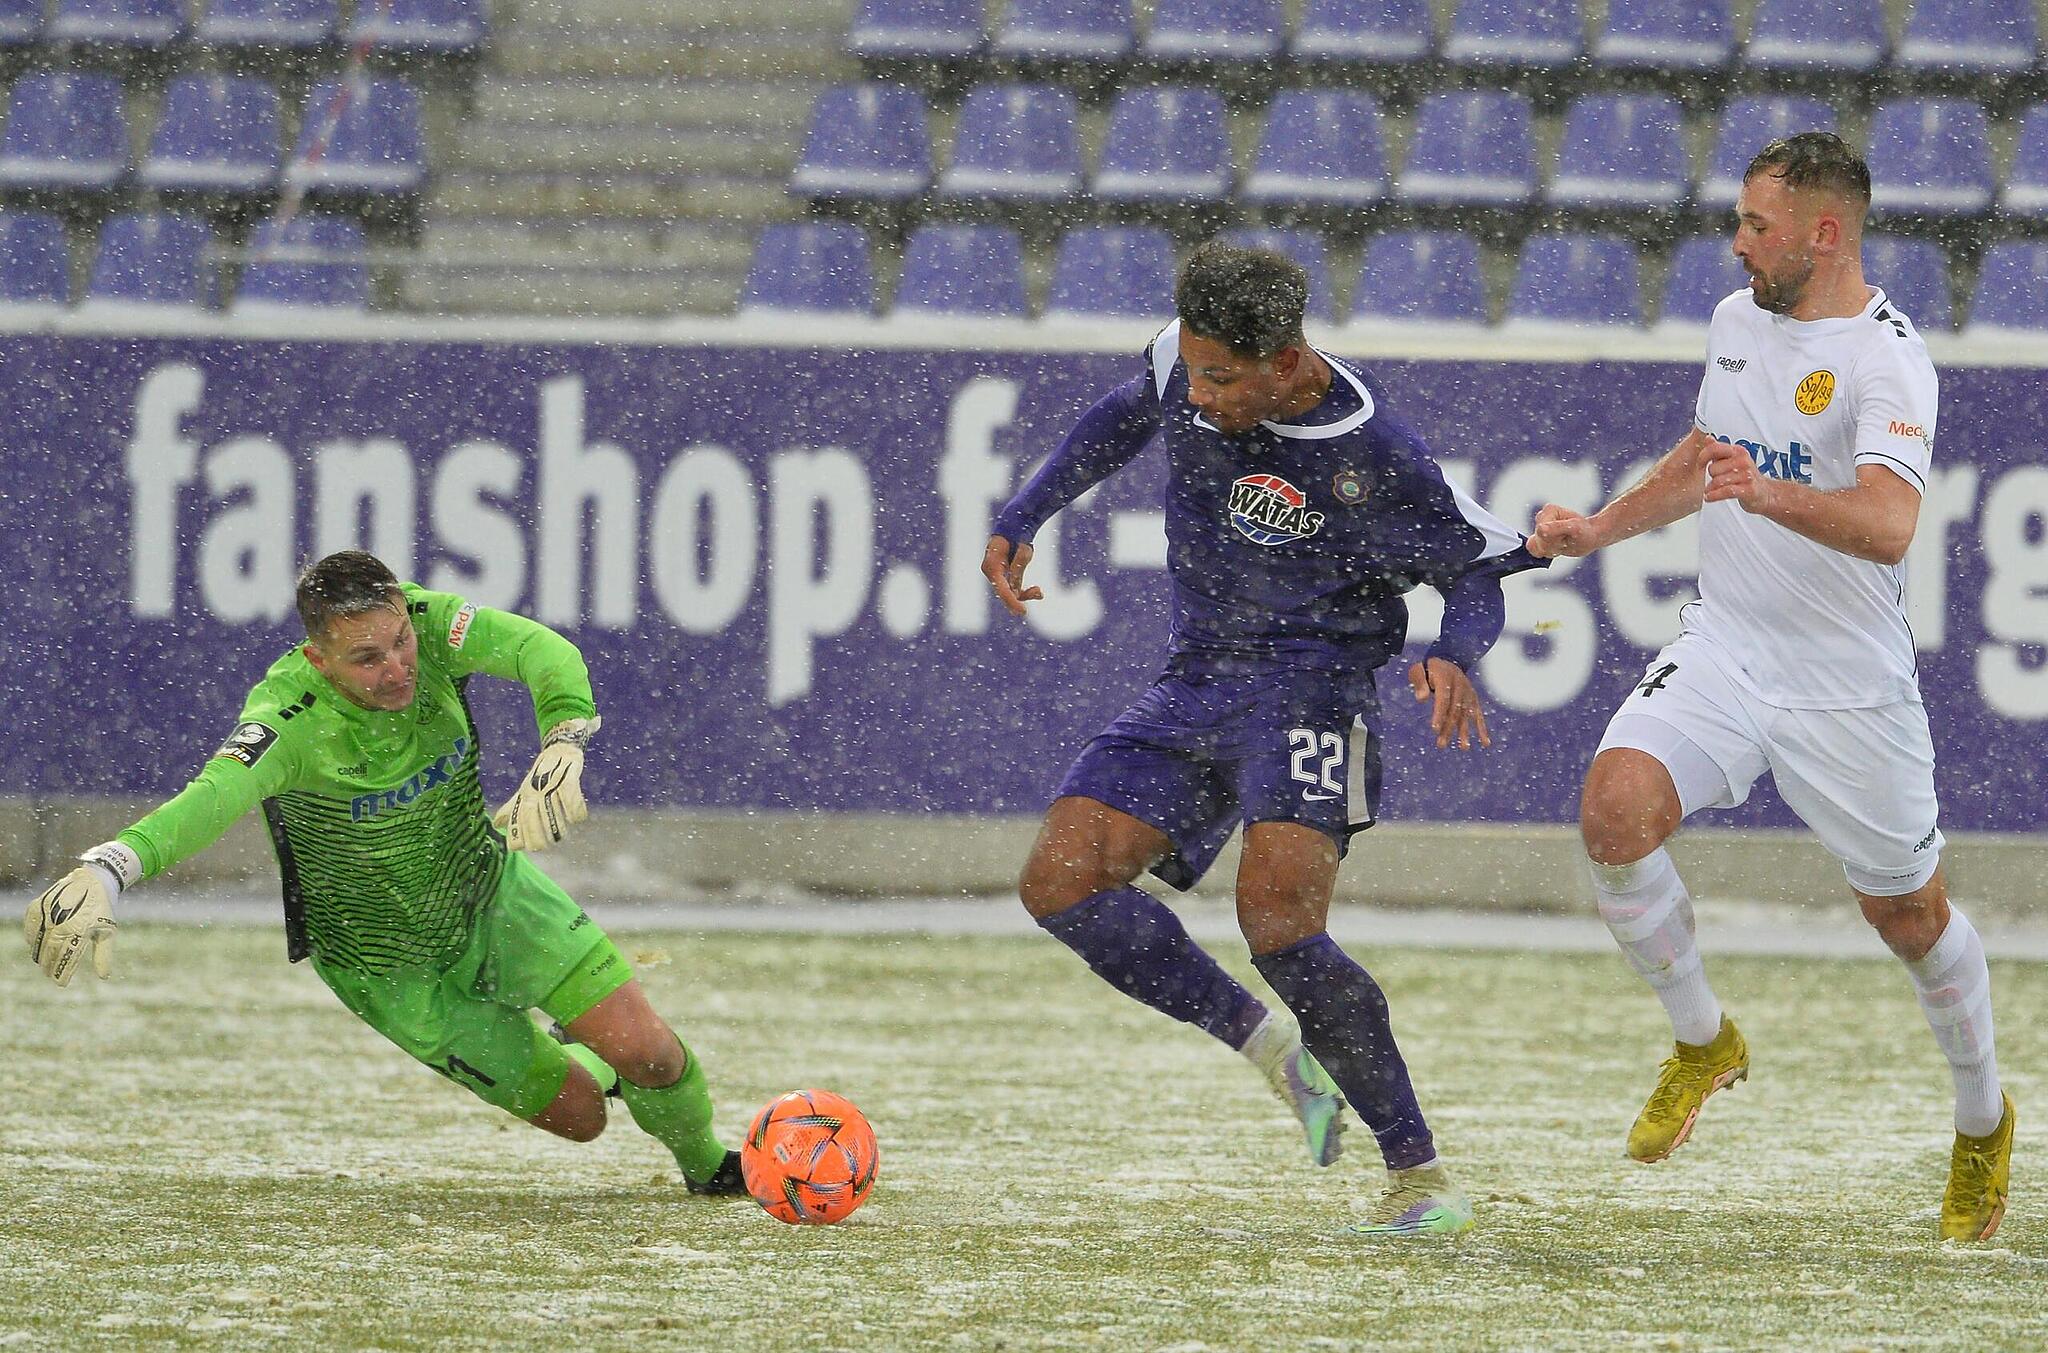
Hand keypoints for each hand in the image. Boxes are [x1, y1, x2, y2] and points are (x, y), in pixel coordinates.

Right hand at [25, 867, 116, 985]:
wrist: (93, 879)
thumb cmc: (102, 908)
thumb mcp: (108, 931)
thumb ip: (103, 954)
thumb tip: (103, 976)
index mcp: (79, 930)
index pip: (66, 958)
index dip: (62, 973)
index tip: (61, 983)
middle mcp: (60, 923)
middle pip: (50, 952)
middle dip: (49, 966)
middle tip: (50, 975)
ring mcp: (47, 914)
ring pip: (38, 942)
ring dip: (39, 955)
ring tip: (43, 964)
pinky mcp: (37, 906)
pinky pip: (30, 928)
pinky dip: (32, 939)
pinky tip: (36, 946)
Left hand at [493, 716, 599, 851]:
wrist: (559, 750)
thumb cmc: (540, 776)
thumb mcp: (524, 791)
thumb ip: (512, 809)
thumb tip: (496, 824)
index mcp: (523, 796)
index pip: (515, 822)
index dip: (519, 838)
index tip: (526, 846)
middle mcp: (534, 791)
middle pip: (532, 821)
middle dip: (540, 838)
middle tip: (548, 844)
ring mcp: (551, 785)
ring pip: (553, 813)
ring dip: (559, 827)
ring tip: (563, 834)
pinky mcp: (568, 778)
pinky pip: (571, 800)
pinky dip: (576, 812)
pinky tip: (577, 817)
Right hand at [981, 536, 1041, 617]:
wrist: (1014, 527)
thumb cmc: (1018, 537)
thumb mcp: (1023, 553)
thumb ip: (1018, 570)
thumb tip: (1015, 591)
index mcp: (992, 566)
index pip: (1002, 589)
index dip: (1012, 602)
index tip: (1023, 612)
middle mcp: (991, 572)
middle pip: (1004, 593)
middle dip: (1021, 597)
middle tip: (1040, 593)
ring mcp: (996, 575)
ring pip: (1009, 593)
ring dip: (1024, 595)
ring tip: (1039, 591)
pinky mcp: (1003, 577)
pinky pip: (1012, 589)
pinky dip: (1023, 591)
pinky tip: (1036, 590)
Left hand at [1407, 657, 1490, 750]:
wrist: (1449, 659)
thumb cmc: (1429, 669)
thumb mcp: (1419, 670)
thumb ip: (1419, 683)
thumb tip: (1421, 699)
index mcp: (1446, 678)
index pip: (1443, 698)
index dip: (1439, 713)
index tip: (1435, 729)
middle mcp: (1461, 686)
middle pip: (1454, 710)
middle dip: (1448, 728)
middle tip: (1441, 744)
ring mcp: (1469, 694)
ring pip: (1466, 715)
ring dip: (1464, 732)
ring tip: (1464, 748)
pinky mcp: (1474, 700)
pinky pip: (1478, 715)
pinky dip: (1482, 729)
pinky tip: (1485, 743)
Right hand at [1527, 504, 1601, 558]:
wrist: (1590, 537)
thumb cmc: (1585, 532)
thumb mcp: (1574, 529)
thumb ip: (1556, 528)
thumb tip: (1540, 528)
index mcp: (1550, 510)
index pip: (1540, 531)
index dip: (1552, 540)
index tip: (1565, 538)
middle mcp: (1542, 517)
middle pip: (1537, 540)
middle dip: (1552, 545)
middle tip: (1565, 541)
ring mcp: (1540, 526)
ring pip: (1535, 546)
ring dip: (1550, 549)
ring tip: (1562, 543)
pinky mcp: (1539, 536)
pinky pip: (1534, 549)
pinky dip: (1546, 552)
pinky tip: (1557, 547)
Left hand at [1700, 438, 1778, 513]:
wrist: (1764, 493)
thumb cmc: (1745, 476)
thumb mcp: (1732, 460)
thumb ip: (1718, 451)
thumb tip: (1708, 438)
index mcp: (1738, 451)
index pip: (1714, 449)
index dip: (1703, 457)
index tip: (1699, 464)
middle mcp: (1744, 461)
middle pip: (1713, 468)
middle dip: (1711, 476)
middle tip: (1716, 480)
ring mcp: (1747, 475)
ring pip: (1717, 481)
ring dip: (1711, 488)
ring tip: (1712, 490)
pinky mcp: (1749, 489)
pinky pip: (1726, 491)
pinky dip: (1714, 495)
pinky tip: (1708, 497)